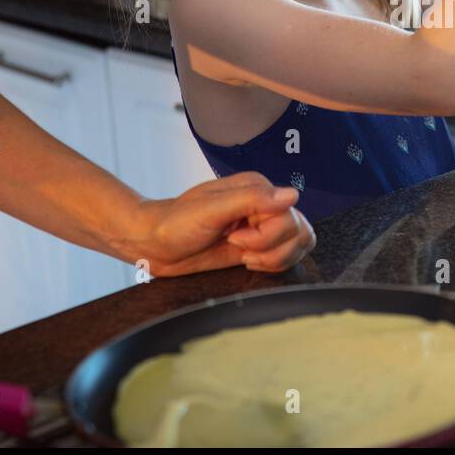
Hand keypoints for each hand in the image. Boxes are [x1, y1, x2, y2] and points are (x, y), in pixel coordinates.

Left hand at [118, 172, 314, 275]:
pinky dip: (273, 265)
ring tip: (244, 256)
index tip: (235, 236)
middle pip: (299, 233)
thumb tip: (292, 195)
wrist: (154, 243)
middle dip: (271, 249)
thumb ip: (253, 199)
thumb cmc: (175, 223)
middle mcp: (265, 206)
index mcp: (258, 189)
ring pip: (299, 246)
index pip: (290, 217)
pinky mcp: (258, 246)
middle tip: (239, 246)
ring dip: (274, 259)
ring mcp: (263, 226)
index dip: (265, 236)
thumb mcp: (211, 208)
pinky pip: (286, 257)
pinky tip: (248, 261)